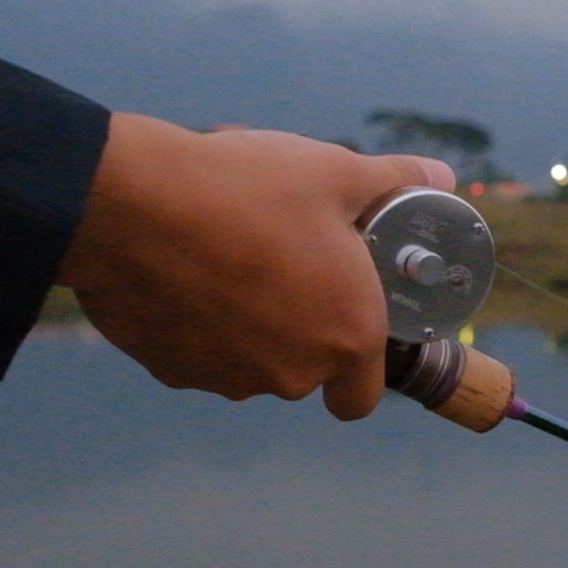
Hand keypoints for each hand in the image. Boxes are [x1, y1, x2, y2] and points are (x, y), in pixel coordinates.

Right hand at [59, 114, 456, 419]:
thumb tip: (440, 174)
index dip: (358, 367)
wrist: (128, 204)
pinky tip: (187, 273)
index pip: (362, 396)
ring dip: (248, 328)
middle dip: (300, 330)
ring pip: (251, 364)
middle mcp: (294, 373)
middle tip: (286, 268)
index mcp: (349, 335)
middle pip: (307, 372)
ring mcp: (229, 379)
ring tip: (232, 258)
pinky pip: (198, 355)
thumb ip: (395, 180)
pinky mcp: (172, 372)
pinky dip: (199, 326)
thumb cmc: (246, 189)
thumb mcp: (334, 171)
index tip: (344, 324)